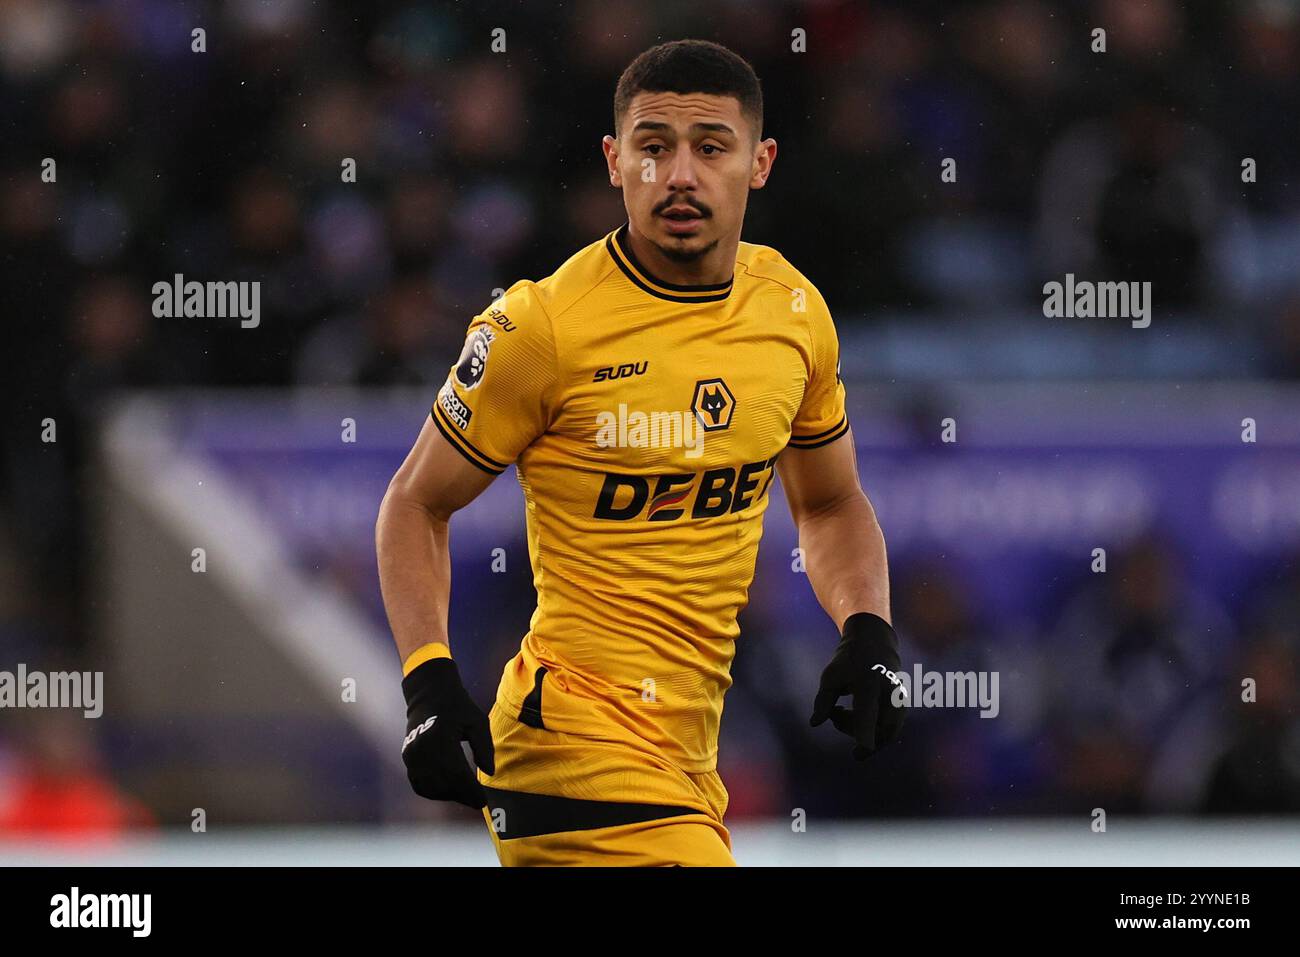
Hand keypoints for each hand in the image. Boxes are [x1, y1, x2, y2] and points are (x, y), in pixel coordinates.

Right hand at [401, 657, 495, 806]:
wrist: (429, 693)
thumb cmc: (458, 706)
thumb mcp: (478, 722)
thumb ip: (484, 747)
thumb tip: (489, 773)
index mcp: (441, 738)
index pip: (457, 774)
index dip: (471, 791)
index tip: (483, 801)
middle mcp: (423, 748)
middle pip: (444, 783)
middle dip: (463, 796)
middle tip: (478, 802)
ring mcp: (412, 754)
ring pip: (431, 786)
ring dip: (449, 795)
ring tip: (466, 795)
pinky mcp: (407, 757)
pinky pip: (419, 783)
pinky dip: (433, 791)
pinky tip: (448, 791)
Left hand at [810, 612, 905, 758]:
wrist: (875, 643)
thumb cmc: (848, 661)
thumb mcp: (830, 676)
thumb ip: (823, 701)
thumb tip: (814, 724)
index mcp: (869, 683)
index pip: (868, 713)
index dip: (864, 734)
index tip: (861, 752)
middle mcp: (889, 693)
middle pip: (879, 729)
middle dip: (856, 733)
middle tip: (837, 714)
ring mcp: (899, 700)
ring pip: (886, 732)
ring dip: (863, 731)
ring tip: (843, 711)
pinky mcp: (902, 706)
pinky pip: (889, 728)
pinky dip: (872, 728)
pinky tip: (854, 713)